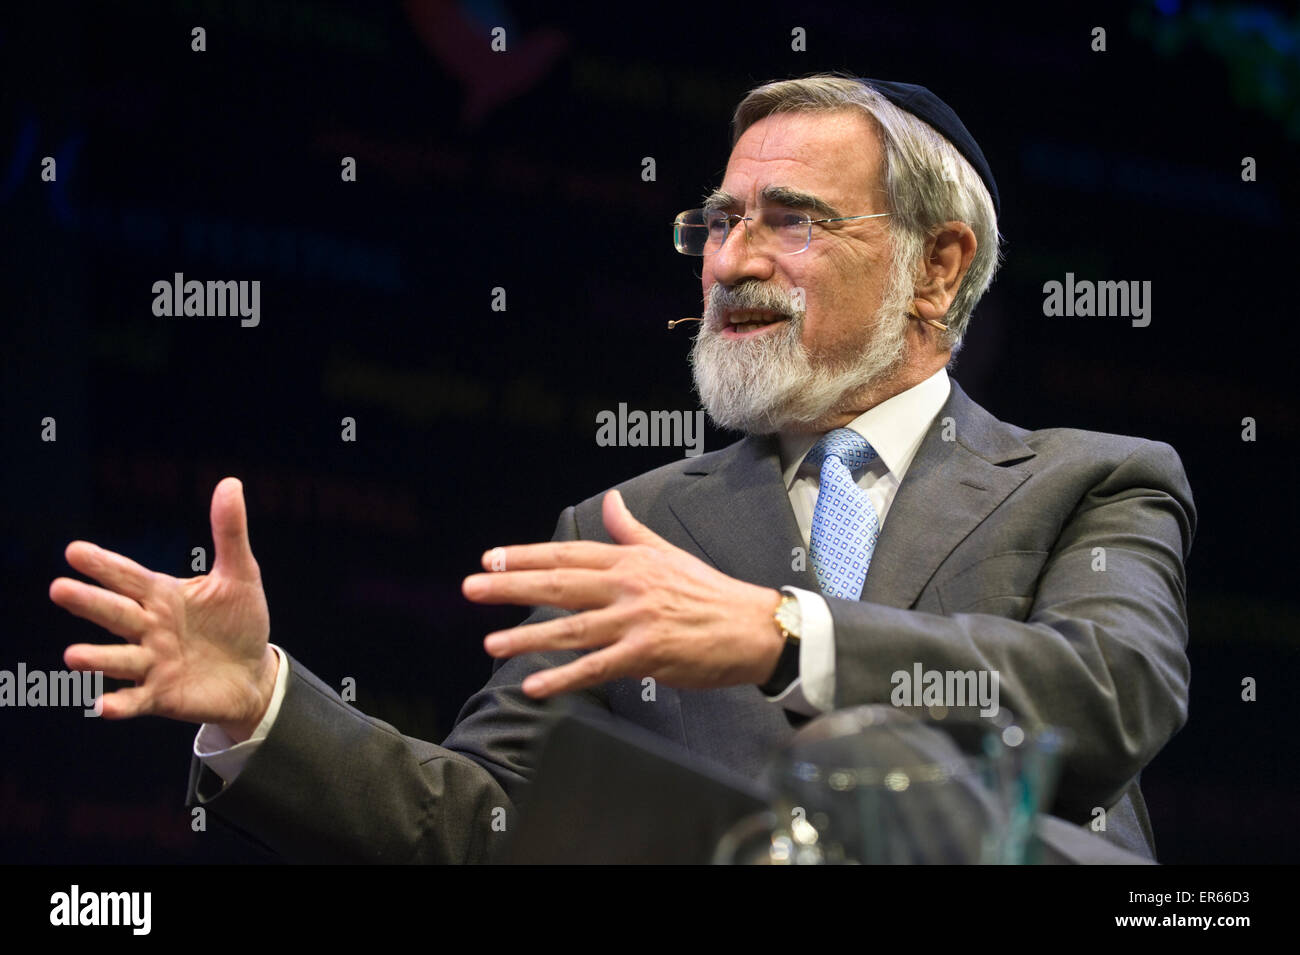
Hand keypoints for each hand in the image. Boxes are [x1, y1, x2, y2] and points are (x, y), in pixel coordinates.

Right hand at [49, 477, 276, 740]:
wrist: (254, 674)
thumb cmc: (240, 621)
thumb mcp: (241, 574)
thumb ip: (230, 533)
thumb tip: (231, 482)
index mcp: (163, 596)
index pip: (129, 577)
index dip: (104, 565)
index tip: (74, 551)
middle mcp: (150, 628)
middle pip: (116, 613)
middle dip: (89, 602)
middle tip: (59, 588)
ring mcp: (152, 663)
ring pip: (118, 659)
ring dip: (96, 658)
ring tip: (72, 656)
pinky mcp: (160, 695)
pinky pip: (136, 700)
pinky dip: (120, 704)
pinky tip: (103, 707)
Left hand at [462, 490, 784, 698]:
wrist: (754, 627)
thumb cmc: (711, 593)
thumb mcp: (669, 553)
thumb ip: (632, 531)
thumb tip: (610, 501)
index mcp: (631, 561)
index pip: (568, 554)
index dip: (526, 556)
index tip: (491, 558)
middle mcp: (628, 586)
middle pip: (560, 584)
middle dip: (512, 585)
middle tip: (473, 587)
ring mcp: (636, 621)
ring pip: (571, 628)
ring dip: (528, 635)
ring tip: (491, 641)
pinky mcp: (647, 654)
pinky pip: (596, 667)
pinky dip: (563, 678)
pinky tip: (534, 685)